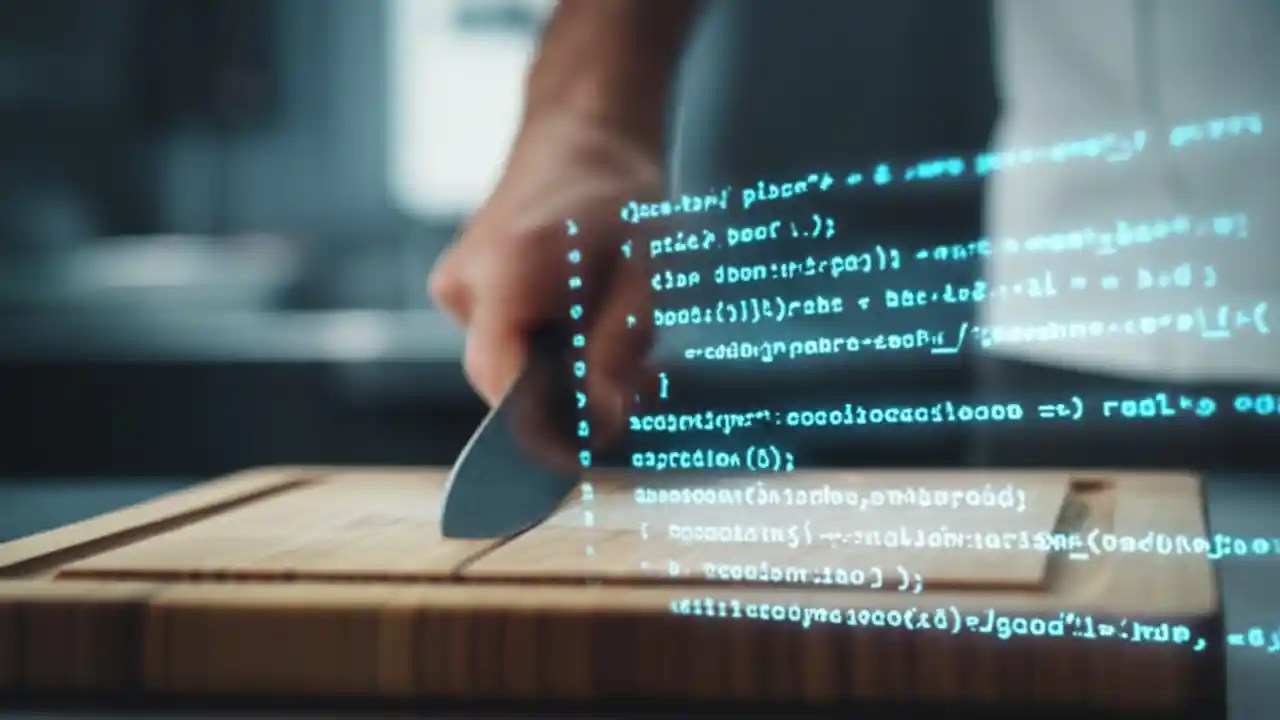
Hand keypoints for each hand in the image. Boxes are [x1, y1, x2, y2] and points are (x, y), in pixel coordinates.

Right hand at [429, 110, 662, 446]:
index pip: (501, 383)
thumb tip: (604, 419)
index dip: (543, 428)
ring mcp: (458, 288)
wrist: (584, 136)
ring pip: (514, 366)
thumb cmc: (619, 195)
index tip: (591, 449)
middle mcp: (466, 284)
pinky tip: (589, 311)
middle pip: (511, 382)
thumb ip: (619, 348)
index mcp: (508, 273)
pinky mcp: (466, 292)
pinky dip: (555, 344)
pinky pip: (509, 344)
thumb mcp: (644, 272)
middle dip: (577, 392)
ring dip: (572, 365)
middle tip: (640, 372)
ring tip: (620, 322)